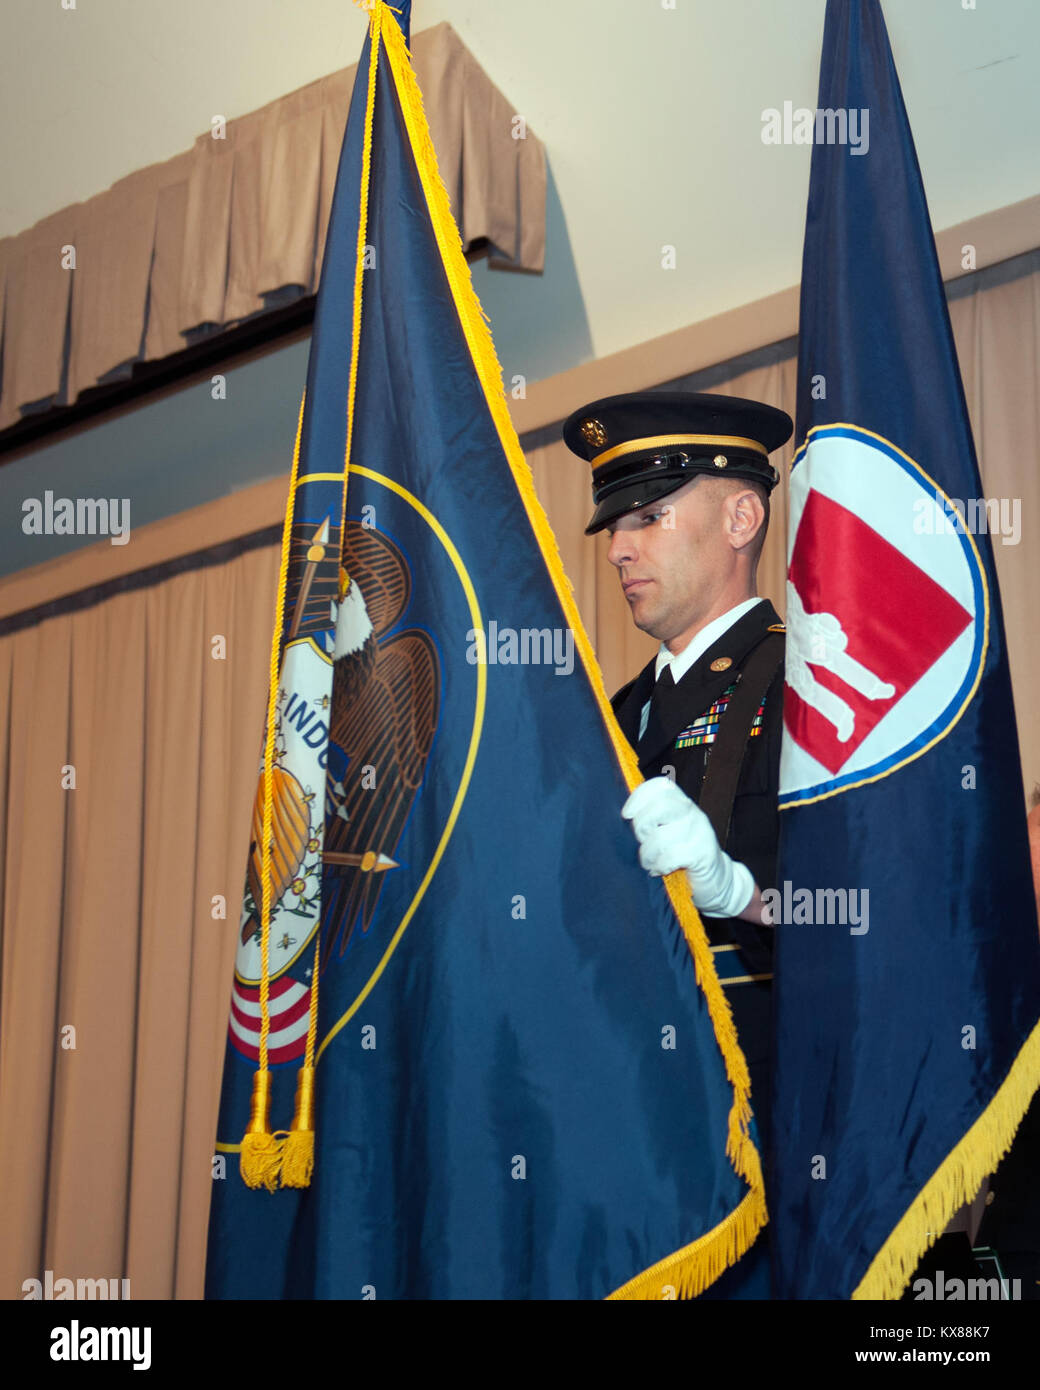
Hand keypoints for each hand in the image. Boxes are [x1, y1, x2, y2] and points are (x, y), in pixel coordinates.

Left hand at [621, 776, 754, 918]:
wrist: (717, 882)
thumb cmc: (683, 857)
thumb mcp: (669, 832)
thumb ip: (652, 821)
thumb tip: (624, 818)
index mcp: (681, 804)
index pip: (661, 786)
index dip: (639, 796)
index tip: (626, 814)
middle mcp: (692, 813)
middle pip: (661, 806)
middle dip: (642, 826)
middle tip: (641, 843)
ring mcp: (700, 833)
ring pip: (662, 836)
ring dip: (647, 853)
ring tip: (648, 863)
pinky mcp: (703, 854)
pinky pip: (673, 856)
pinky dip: (660, 865)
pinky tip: (658, 870)